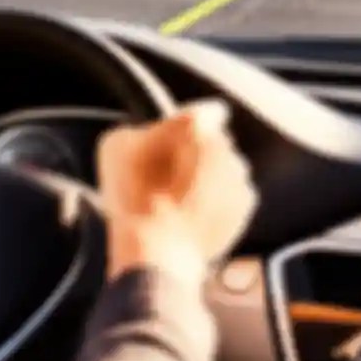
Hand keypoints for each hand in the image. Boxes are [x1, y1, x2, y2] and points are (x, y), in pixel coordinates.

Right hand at [96, 99, 256, 285]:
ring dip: (207, 179)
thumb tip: (148, 137)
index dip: (186, 126)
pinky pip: (229, 197)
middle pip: (214, 142)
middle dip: (197, 154)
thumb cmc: (134, 194)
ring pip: (224, 170)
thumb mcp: (116, 145)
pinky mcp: (244, 211)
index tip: (171, 141)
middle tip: (167, 175)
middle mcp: (227, 147)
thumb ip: (140, 131)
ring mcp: (240, 180)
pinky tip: (189, 217)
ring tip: (177, 201)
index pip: (206, 111)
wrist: (158, 249)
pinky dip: (215, 203)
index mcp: (197, 125)